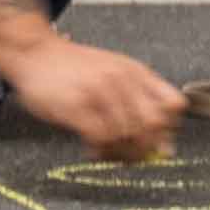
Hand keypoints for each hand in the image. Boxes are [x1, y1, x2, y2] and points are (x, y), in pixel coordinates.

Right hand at [6, 34, 186, 162]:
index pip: (174, 105)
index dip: (169, 128)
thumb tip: (164, 147)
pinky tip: (92, 149)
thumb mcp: (115, 72)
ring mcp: (99, 91)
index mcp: (136, 71)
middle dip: (145, 147)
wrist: (35, 52)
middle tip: (132, 156)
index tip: (155, 140)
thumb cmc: (73, 67)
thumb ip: (140, 100)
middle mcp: (122, 79)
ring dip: (120, 153)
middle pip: (153, 124)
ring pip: (126, 135)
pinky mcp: (77, 106)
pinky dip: (100, 151)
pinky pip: (101, 137)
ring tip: (108, 153)